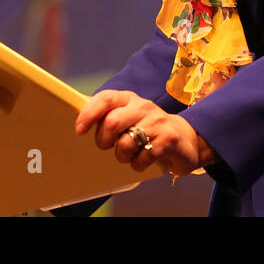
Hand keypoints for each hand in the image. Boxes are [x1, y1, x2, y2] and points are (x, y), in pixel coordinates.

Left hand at [75, 90, 215, 176]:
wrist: (185, 139)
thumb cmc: (147, 129)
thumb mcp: (128, 117)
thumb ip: (107, 117)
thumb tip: (78, 124)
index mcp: (129, 99)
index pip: (105, 98)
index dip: (89, 114)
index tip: (79, 130)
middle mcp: (143, 106)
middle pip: (112, 123)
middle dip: (104, 141)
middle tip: (107, 147)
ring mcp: (157, 121)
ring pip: (125, 143)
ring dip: (122, 156)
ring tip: (128, 155)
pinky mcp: (168, 139)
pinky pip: (142, 158)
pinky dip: (137, 165)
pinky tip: (143, 160)